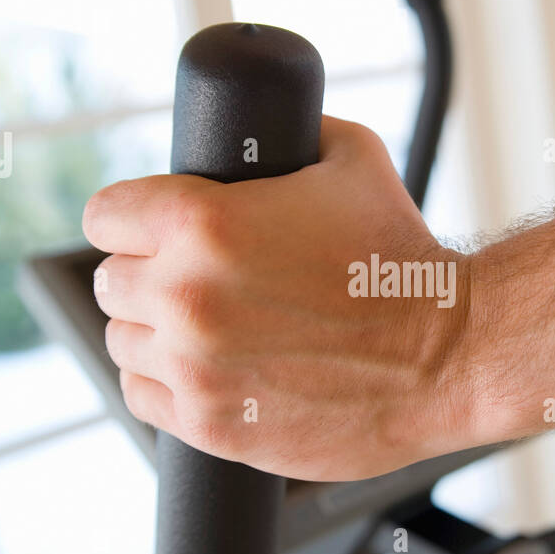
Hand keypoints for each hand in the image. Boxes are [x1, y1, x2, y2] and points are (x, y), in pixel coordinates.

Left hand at [83, 118, 472, 481]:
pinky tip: (206, 372)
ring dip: (155, 334)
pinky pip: (143, 399)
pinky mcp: (211, 424)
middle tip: (194, 283)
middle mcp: (185, 294)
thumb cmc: (403, 259)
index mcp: (202, 221)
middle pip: (111, 282)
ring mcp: (194, 365)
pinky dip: (166, 386)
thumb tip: (274, 129)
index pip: (105, 215)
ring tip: (206, 331)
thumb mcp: (354, 160)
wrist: (449, 354)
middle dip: (148, 277)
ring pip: (124, 343)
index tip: (149, 232)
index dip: (130, 220)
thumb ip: (297, 135)